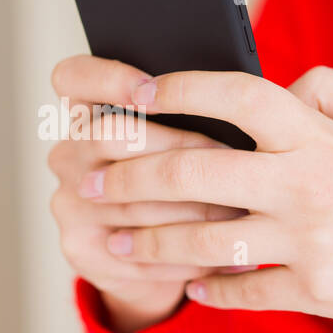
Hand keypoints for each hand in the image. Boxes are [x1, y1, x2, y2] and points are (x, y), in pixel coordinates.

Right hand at [47, 55, 244, 332]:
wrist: (152, 252)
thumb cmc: (180, 177)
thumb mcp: (184, 136)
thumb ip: (204, 111)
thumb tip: (266, 94)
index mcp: (84, 113)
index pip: (72, 78)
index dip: (106, 78)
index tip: (148, 87)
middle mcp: (66, 155)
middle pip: (107, 136)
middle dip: (175, 147)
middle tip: (230, 159)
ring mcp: (68, 204)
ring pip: (131, 200)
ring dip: (193, 208)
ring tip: (243, 211)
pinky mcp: (81, 248)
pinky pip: (138, 250)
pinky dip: (186, 255)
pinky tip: (225, 255)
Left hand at [83, 66, 332, 332]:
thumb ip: (331, 90)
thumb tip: (277, 87)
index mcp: (322, 133)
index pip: (235, 94)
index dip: (179, 87)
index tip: (138, 91)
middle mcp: (307, 182)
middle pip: (194, 167)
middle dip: (130, 172)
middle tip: (90, 177)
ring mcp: (308, 241)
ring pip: (201, 238)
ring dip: (147, 239)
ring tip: (110, 239)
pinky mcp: (315, 292)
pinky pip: (239, 290)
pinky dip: (206, 288)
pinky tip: (184, 282)